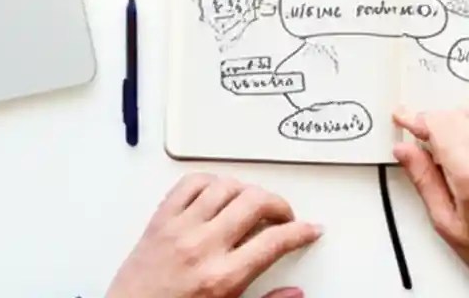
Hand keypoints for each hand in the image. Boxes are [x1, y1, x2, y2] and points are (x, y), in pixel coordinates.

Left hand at [107, 173, 320, 297]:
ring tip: (252, 204)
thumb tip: (294, 293)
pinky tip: (217, 192)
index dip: (301, 231)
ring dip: (246, 191)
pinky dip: (210, 181)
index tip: (309, 229)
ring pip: (225, 186)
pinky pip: (189, 184)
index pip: (275, 241)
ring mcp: (179, 229)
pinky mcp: (159, 220)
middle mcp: (202, 247)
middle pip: (255, 202)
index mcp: (222, 278)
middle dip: (279, 205)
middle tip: (284, 216)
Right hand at [393, 103, 468, 297]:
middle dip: (434, 122)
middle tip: (423, 139)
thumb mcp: (448, 224)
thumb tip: (405, 151)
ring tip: (453, 143)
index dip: (416, 119)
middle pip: (455, 114)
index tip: (404, 118)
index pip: (438, 125)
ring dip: (460, 118)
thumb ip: (424, 181)